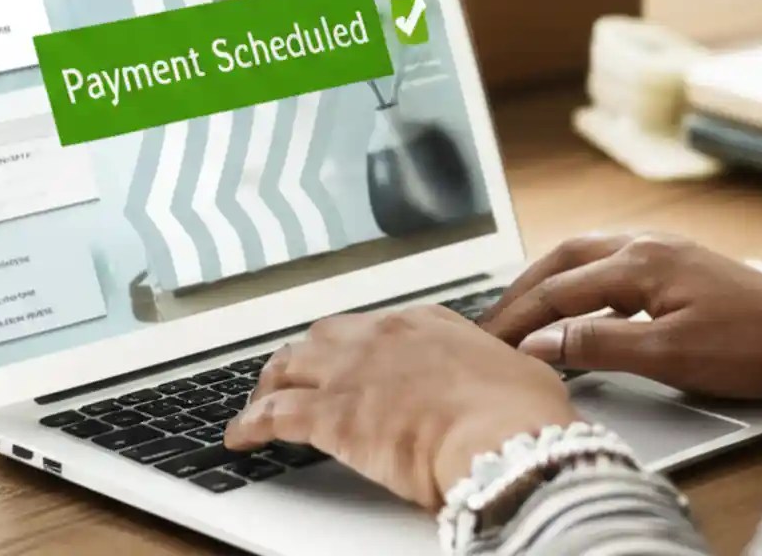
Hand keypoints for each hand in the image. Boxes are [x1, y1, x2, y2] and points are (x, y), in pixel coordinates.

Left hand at [224, 306, 578, 509]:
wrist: (504, 437)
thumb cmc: (520, 413)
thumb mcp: (517, 374)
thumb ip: (493, 371)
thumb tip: (504, 382)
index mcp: (427, 323)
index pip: (375, 327)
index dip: (358, 348)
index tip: (355, 362)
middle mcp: (382, 337)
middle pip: (323, 338)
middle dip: (305, 357)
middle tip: (296, 376)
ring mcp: (352, 373)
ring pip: (289, 367)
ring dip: (270, 384)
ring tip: (259, 402)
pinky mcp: (330, 416)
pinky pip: (272, 415)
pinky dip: (249, 425)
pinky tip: (241, 436)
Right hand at [481, 233, 761, 398]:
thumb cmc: (747, 346)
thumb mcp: (668, 354)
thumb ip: (598, 344)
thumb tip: (540, 343)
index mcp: (640, 261)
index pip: (558, 289)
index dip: (519, 319)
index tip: (489, 345)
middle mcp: (647, 244)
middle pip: (564, 259)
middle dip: (523, 290)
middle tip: (491, 323)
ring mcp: (665, 250)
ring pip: (587, 257)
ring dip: (549, 282)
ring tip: (520, 311)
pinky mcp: (679, 265)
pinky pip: (611, 265)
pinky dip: (580, 283)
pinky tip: (576, 306)